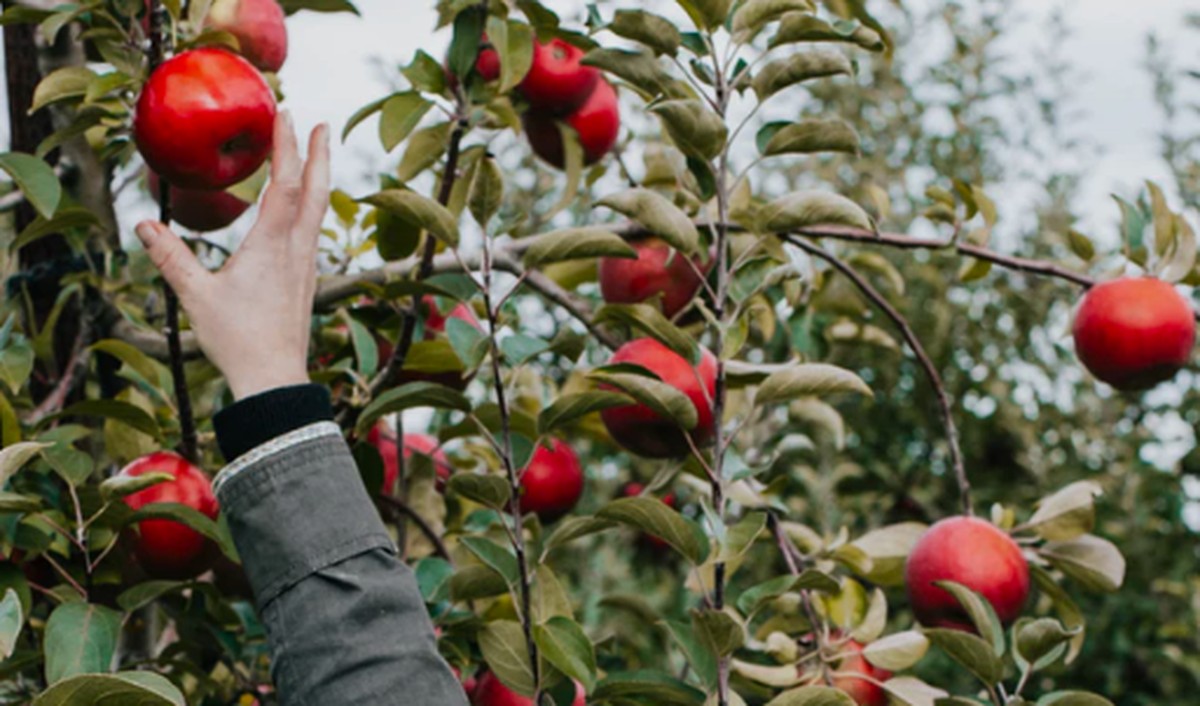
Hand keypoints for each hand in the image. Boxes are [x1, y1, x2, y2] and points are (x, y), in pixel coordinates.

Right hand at [135, 111, 330, 399]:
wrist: (274, 379)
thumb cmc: (238, 340)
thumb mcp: (196, 296)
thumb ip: (172, 258)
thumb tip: (144, 224)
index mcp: (274, 246)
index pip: (287, 183)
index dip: (288, 146)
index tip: (288, 113)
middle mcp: (298, 249)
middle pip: (316, 191)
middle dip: (319, 155)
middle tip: (323, 124)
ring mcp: (306, 264)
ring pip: (319, 211)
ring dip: (320, 178)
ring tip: (318, 156)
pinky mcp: (306, 279)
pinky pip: (313, 230)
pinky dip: (312, 206)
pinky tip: (305, 209)